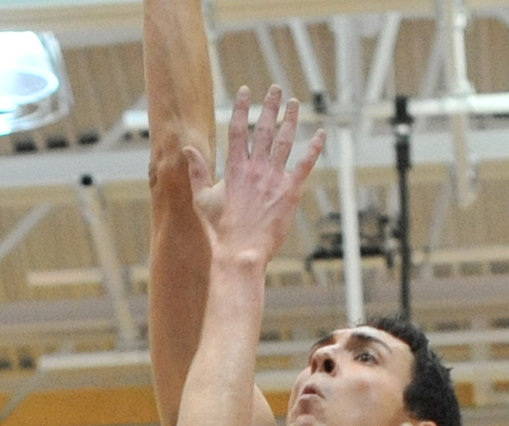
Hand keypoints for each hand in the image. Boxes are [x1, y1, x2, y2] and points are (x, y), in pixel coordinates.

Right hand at [186, 86, 325, 266]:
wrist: (240, 252)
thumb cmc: (220, 230)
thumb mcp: (202, 199)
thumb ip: (197, 171)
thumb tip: (188, 148)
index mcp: (234, 168)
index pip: (236, 129)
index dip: (241, 108)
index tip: (245, 91)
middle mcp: (255, 168)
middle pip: (263, 129)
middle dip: (270, 106)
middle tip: (276, 89)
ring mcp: (274, 178)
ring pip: (285, 141)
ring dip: (290, 120)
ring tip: (294, 103)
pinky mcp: (290, 191)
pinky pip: (305, 164)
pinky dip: (314, 148)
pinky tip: (320, 134)